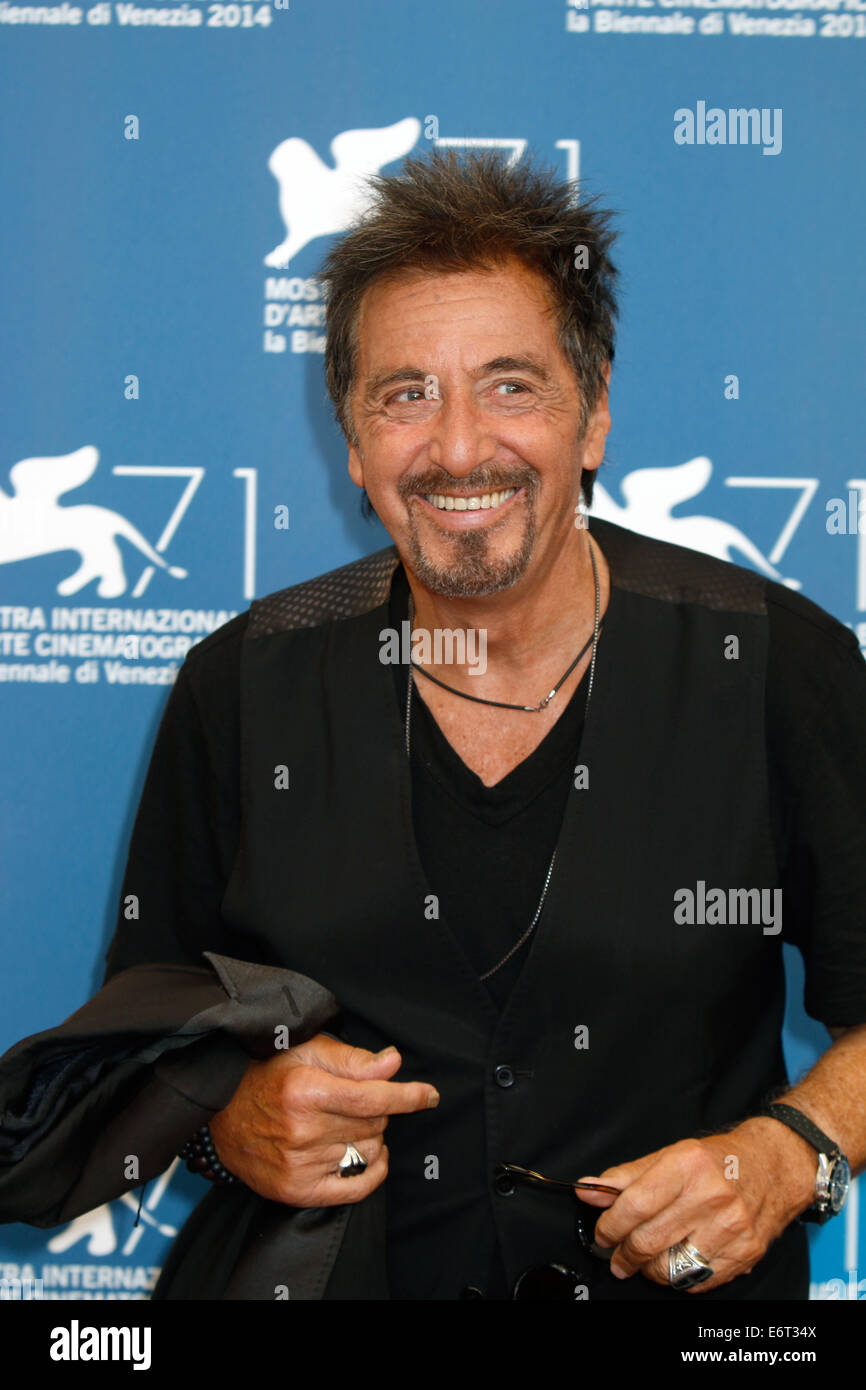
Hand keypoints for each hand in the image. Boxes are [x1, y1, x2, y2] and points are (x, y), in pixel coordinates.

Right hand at [208, 1034, 438, 1206]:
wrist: (221, 1115)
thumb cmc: (269, 1075)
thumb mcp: (307, 1052)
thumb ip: (352, 1060)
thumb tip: (392, 1064)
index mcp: (306, 1090)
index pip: (373, 1096)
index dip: (407, 1095)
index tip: (429, 1095)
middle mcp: (302, 1130)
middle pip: (374, 1124)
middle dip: (377, 1110)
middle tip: (354, 1101)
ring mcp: (299, 1164)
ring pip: (369, 1151)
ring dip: (371, 1138)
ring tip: (347, 1124)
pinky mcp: (296, 1190)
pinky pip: (356, 1188)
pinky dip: (373, 1172)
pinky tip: (371, 1158)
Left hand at [573, 1118, 816, 1291]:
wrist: (775, 1166)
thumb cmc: (720, 1160)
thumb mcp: (671, 1155)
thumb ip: (628, 1176)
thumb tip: (590, 1190)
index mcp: (687, 1165)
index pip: (635, 1204)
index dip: (610, 1225)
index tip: (601, 1233)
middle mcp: (711, 1196)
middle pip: (649, 1241)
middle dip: (624, 1254)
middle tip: (616, 1255)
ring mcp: (731, 1228)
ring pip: (671, 1268)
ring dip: (649, 1270)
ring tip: (646, 1259)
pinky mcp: (745, 1253)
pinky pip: (698, 1280)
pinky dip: (680, 1277)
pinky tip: (677, 1261)